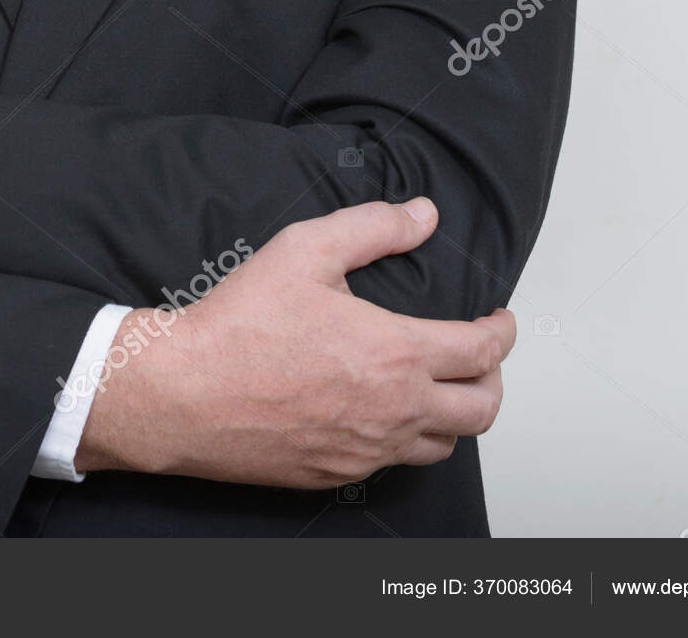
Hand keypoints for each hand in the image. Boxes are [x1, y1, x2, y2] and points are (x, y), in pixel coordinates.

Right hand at [75, 198, 513, 486]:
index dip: (502, 331)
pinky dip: (406, 437)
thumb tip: (423, 215)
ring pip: (443, 445)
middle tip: (478, 355)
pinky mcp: (337, 473)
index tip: (499, 318)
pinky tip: (382, 411)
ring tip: (437, 386)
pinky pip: (393, 463)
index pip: (482, 351)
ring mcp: (368, 450)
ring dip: (454, 414)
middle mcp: (395, 411)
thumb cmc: (241, 323)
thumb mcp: (305, 250)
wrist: (185, 391)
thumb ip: (373, 227)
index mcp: (397, 354)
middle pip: (482, 410)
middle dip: (493, 379)